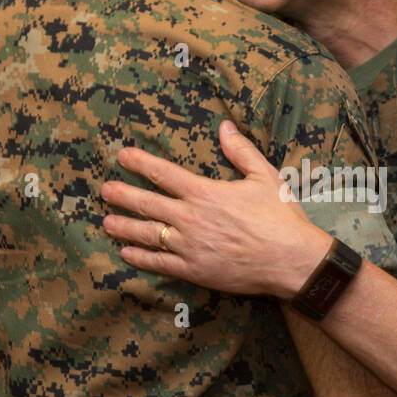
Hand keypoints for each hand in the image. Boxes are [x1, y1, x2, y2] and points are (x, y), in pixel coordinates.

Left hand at [100, 121, 331, 297]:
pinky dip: (141, 258)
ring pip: (147, 234)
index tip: (122, 156)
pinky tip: (127, 253)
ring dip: (124, 227)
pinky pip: (160, 263)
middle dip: (122, 195)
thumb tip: (225, 126)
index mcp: (205, 192)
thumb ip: (241, 150)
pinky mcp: (195, 270)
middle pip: (147, 204)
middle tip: (104, 190)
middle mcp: (191, 218)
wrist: (292, 261)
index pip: (163, 173)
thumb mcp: (265, 176)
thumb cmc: (281, 218)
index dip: (140, 163)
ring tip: (106, 222)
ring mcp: (190, 246)